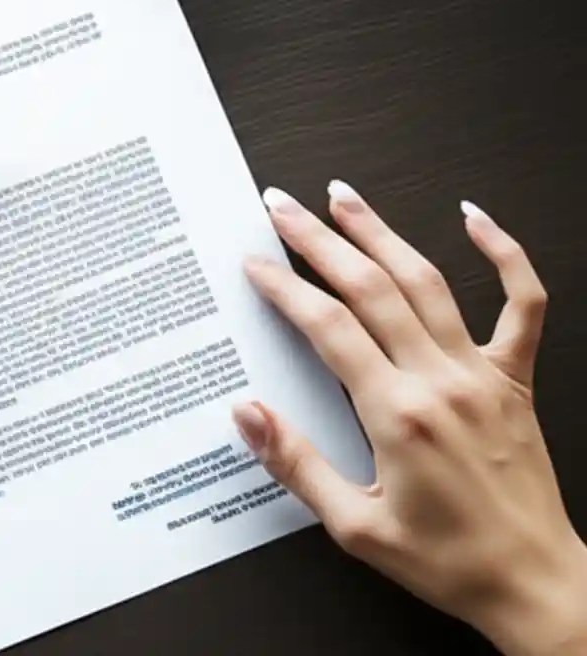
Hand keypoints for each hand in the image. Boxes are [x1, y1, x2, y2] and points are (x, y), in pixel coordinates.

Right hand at [235, 181, 586, 655]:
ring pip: (428, 281)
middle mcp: (441, 381)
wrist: (532, 582)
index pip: (329, 329)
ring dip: (382, 232)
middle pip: (371, 288)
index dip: (285, 288)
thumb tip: (247, 414)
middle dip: (320, 240)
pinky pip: (523, 303)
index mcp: (397, 415)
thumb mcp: (354, 527)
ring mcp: (483, 374)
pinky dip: (504, 254)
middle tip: (283, 206)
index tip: (255, 263)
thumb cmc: (448, 562)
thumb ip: (296, 464)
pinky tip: (474, 219)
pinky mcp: (515, 379)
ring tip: (344, 197)